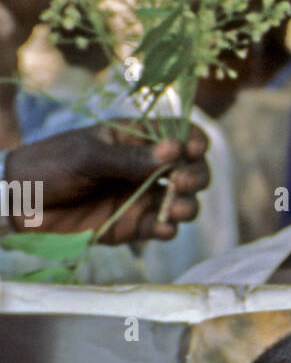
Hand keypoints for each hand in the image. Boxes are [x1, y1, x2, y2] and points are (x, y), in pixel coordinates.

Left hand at [6, 120, 208, 242]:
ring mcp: (142, 197)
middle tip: (180, 182)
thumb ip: (132, 158)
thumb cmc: (51, 166)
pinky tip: (160, 227)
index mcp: (136, 139)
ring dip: (187, 204)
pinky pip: (163, 228)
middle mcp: (146, 167)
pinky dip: (168, 228)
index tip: (193, 150)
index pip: (180, 134)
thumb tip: (175, 150)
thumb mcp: (89, 156)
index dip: (194, 140)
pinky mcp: (134, 226)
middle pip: (192, 169)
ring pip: (184, 200)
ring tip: (175, 207)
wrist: (22, 203)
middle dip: (196, 175)